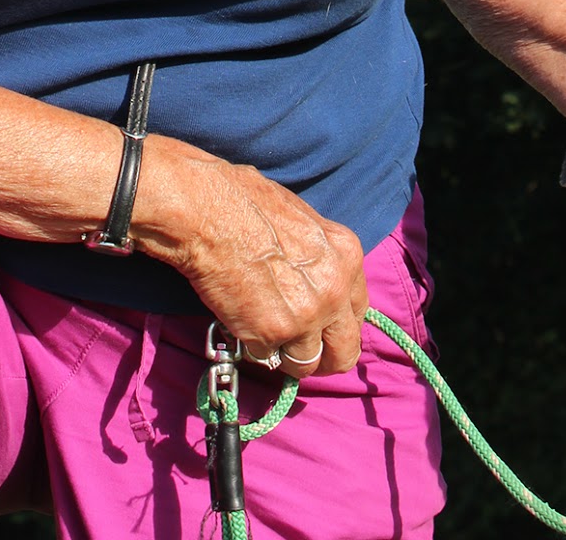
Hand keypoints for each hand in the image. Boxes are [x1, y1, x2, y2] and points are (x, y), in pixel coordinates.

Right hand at [134, 138, 367, 376]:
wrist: (207, 211)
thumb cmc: (244, 201)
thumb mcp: (302, 221)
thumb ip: (317, 258)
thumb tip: (310, 280)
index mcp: (347, 256)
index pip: (357, 312)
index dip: (336, 325)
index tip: (319, 329)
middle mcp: (335, 289)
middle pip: (345, 351)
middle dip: (323, 356)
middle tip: (298, 351)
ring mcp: (306, 315)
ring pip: (306, 363)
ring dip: (285, 355)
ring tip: (262, 332)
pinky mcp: (272, 333)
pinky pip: (267, 358)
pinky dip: (253, 347)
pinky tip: (240, 320)